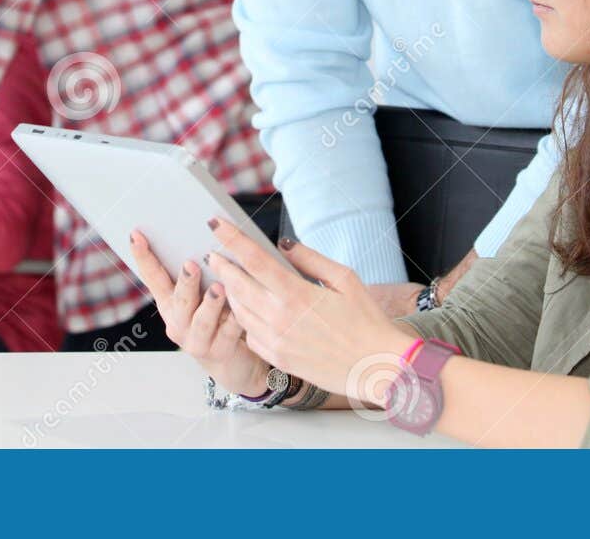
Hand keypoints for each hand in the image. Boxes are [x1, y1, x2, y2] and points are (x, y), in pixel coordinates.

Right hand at [130, 228, 270, 397]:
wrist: (231, 362)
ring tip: (219, 289)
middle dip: (185, 282)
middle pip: (179, 301)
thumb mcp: (200, 296)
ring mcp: (197, 340)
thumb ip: (197, 274)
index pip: (153, 278)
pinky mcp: (219, 352)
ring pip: (202, 321)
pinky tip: (242, 312)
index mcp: (169, 303)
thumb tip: (205, 237)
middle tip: (191, 264)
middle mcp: (178, 323)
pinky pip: (228, 334)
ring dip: (210, 304)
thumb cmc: (215, 318)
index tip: (136, 234)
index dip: (143, 257)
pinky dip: (235, 321)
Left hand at [207, 218, 415, 405]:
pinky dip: (244, 319)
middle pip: (236, 285)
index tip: (216, 223)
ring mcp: (275, 341)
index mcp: (296, 294)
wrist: (377, 366)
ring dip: (229, 292)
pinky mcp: (278, 359)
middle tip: (213, 252)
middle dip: (221, 265)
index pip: (253, 259)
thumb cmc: (366, 321)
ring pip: (239, 311)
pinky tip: (248, 310)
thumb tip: (283, 245)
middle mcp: (279, 318)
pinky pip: (249, 335)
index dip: (231, 238)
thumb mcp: (345, 279)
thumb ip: (310, 259)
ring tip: (228, 278)